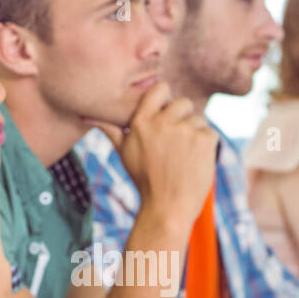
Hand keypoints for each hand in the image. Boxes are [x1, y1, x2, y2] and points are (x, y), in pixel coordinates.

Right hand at [88, 80, 216, 229]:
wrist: (167, 208)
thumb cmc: (145, 181)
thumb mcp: (125, 153)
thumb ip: (111, 129)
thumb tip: (87, 116)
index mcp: (141, 122)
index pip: (160, 88)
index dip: (167, 98)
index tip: (167, 114)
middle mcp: (162, 122)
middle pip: (183, 102)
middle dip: (183, 119)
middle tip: (176, 145)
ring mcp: (184, 130)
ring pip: (199, 119)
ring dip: (195, 135)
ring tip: (183, 158)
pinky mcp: (203, 140)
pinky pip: (211, 133)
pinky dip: (207, 147)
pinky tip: (195, 162)